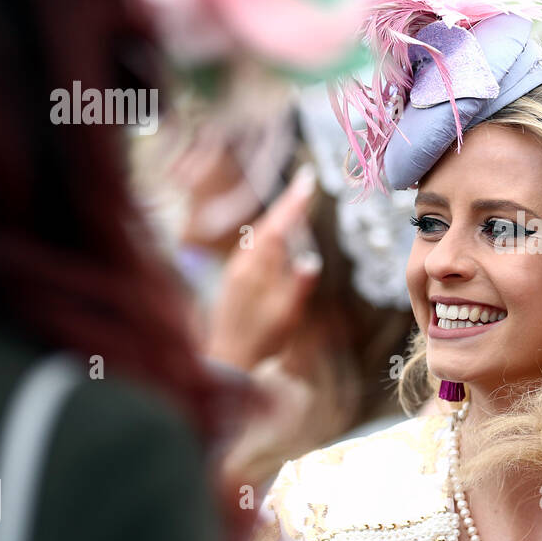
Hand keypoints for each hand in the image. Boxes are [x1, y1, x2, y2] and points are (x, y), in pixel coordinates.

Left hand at [204, 164, 322, 370]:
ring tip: (293, 201)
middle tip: (304, 182)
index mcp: (257, 269)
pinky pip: (253, 244)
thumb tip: (312, 260)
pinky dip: (268, 232)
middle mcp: (243, 264)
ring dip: (277, 216)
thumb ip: (299, 287)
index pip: (278, 228)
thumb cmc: (262, 340)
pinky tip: (273, 233)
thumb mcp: (287, 316)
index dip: (293, 204)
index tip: (306, 182)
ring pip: (258, 233)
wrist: (229, 359)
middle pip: (267, 225)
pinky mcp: (234, 278)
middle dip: (286, 203)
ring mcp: (236, 270)